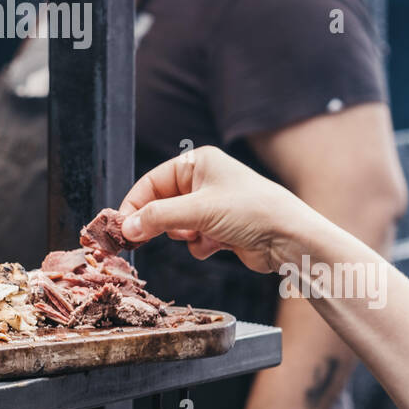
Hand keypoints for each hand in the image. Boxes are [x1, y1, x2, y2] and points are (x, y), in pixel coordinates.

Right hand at [119, 145, 316, 273]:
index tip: (120, 226)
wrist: (288, 238)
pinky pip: (193, 240)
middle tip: (138, 240)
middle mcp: (203, 181)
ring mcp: (211, 206)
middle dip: (159, 223)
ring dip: (184, 235)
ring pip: (176, 225)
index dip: (134, 204)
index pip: (152, 182)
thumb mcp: (198, 210)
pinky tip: (218, 244)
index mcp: (197, 163)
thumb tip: (126, 227)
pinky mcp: (219, 229)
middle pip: (161, 204)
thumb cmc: (250, 211)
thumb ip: (157, 218)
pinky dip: (200, 245)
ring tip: (200, 235)